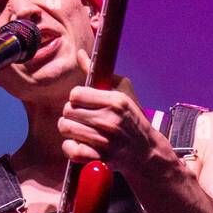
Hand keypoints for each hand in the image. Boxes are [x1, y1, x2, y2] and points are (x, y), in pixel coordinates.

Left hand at [57, 48, 156, 172]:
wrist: (146, 152)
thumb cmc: (132, 119)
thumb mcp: (122, 92)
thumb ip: (98, 73)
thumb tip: (81, 54)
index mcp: (116, 101)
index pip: (76, 94)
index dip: (76, 98)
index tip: (83, 103)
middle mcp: (110, 120)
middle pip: (68, 111)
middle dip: (71, 114)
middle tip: (80, 118)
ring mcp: (105, 141)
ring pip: (66, 128)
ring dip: (69, 130)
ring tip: (78, 130)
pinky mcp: (100, 158)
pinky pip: (71, 150)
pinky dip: (70, 148)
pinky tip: (78, 144)